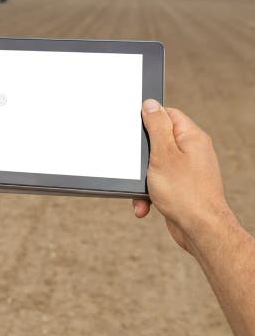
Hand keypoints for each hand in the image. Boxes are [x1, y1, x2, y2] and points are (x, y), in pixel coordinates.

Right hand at [133, 99, 232, 254]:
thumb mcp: (163, 154)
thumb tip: (150, 104)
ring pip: (154, 165)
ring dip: (143, 179)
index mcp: (191, 137)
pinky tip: (146, 203)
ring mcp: (187, 169)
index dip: (148, 120)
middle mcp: (192, 151)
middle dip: (142, 157)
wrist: (200, 230)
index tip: (136, 132)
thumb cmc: (185, 194)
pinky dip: (149, 192)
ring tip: (144, 190)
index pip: (167, 114)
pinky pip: (158, 182)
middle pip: (157, 140)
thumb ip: (155, 126)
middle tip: (139, 166)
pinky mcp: (181, 186)